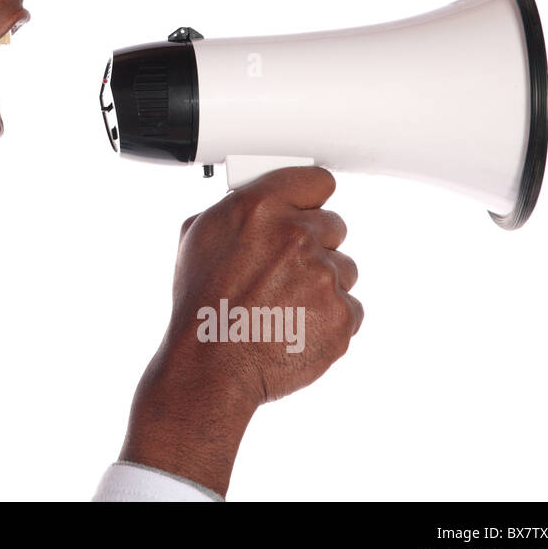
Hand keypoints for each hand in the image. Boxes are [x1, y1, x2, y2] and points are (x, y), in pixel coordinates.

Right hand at [119, 166, 362, 495]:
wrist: (211, 367)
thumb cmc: (201, 307)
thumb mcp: (198, 239)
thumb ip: (234, 211)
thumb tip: (253, 202)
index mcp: (259, 207)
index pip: (317, 180)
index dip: (309, 198)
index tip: (306, 208)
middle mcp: (296, 235)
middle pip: (334, 224)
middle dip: (314, 245)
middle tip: (284, 270)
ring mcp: (323, 275)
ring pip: (344, 268)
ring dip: (323, 284)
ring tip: (285, 306)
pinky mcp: (342, 314)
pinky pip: (350, 307)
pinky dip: (329, 319)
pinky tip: (296, 327)